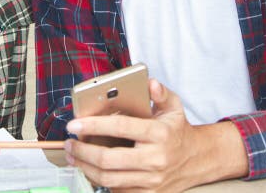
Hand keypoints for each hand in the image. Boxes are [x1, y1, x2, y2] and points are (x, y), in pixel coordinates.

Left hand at [64, 79, 247, 191]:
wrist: (197, 160)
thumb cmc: (178, 131)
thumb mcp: (174, 107)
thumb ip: (160, 94)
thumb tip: (149, 83)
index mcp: (159, 133)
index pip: (121, 128)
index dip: (94, 126)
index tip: (74, 125)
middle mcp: (155, 158)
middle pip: (109, 159)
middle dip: (83, 151)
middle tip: (69, 144)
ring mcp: (151, 180)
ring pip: (109, 178)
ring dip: (85, 168)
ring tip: (74, 157)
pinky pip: (117, 190)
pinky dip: (99, 180)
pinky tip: (90, 169)